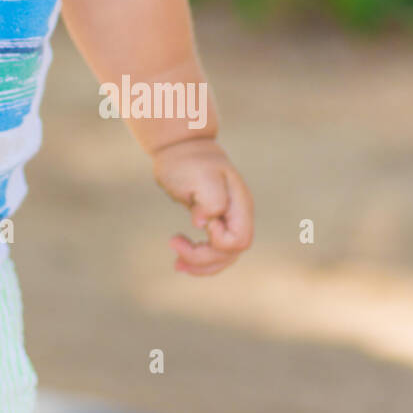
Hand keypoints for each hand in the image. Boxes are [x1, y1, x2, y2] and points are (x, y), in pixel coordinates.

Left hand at [152, 137, 252, 275]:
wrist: (181, 148)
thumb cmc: (188, 161)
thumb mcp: (198, 175)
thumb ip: (210, 198)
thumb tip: (204, 222)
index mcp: (239, 205)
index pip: (238, 240)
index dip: (218, 240)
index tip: (199, 221)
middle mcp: (237, 216)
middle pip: (231, 253)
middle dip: (204, 258)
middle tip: (173, 242)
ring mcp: (228, 221)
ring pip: (223, 257)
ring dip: (200, 264)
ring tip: (176, 265)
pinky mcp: (215, 224)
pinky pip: (214, 251)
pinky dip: (199, 259)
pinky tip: (180, 259)